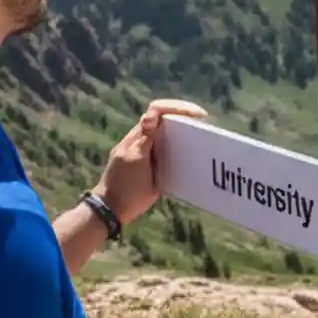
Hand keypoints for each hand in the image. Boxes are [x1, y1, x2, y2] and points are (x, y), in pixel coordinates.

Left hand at [92, 99, 207, 226]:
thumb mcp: (135, 160)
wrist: (112, 210)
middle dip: (186, 118)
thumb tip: (153, 114)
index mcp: (138, 136)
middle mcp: (144, 140)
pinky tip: (193, 158)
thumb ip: (145, 137)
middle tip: (206, 125)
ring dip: (186, 134)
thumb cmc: (124, 185)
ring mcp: (148, 153)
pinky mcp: (154, 166)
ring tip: (203, 139)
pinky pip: (170, 152)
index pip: (157, 111)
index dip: (177, 107)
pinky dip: (182, 150)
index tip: (198, 114)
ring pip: (169, 136)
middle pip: (166, 120)